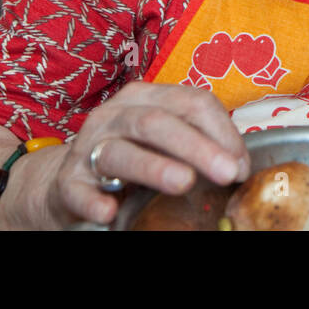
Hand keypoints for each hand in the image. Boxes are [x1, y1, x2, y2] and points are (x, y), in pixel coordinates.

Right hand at [44, 81, 250, 225]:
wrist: (70, 181)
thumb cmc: (132, 156)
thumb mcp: (165, 142)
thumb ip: (199, 144)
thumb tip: (240, 166)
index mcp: (146, 98)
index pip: (191, 102)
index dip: (222, 131)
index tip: (241, 165)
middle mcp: (116, 115)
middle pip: (157, 122)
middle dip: (196, 146)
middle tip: (226, 172)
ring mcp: (88, 147)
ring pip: (121, 151)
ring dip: (154, 167)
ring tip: (183, 182)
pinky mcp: (67, 181)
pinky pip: (79, 190)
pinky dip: (94, 200)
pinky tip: (109, 211)